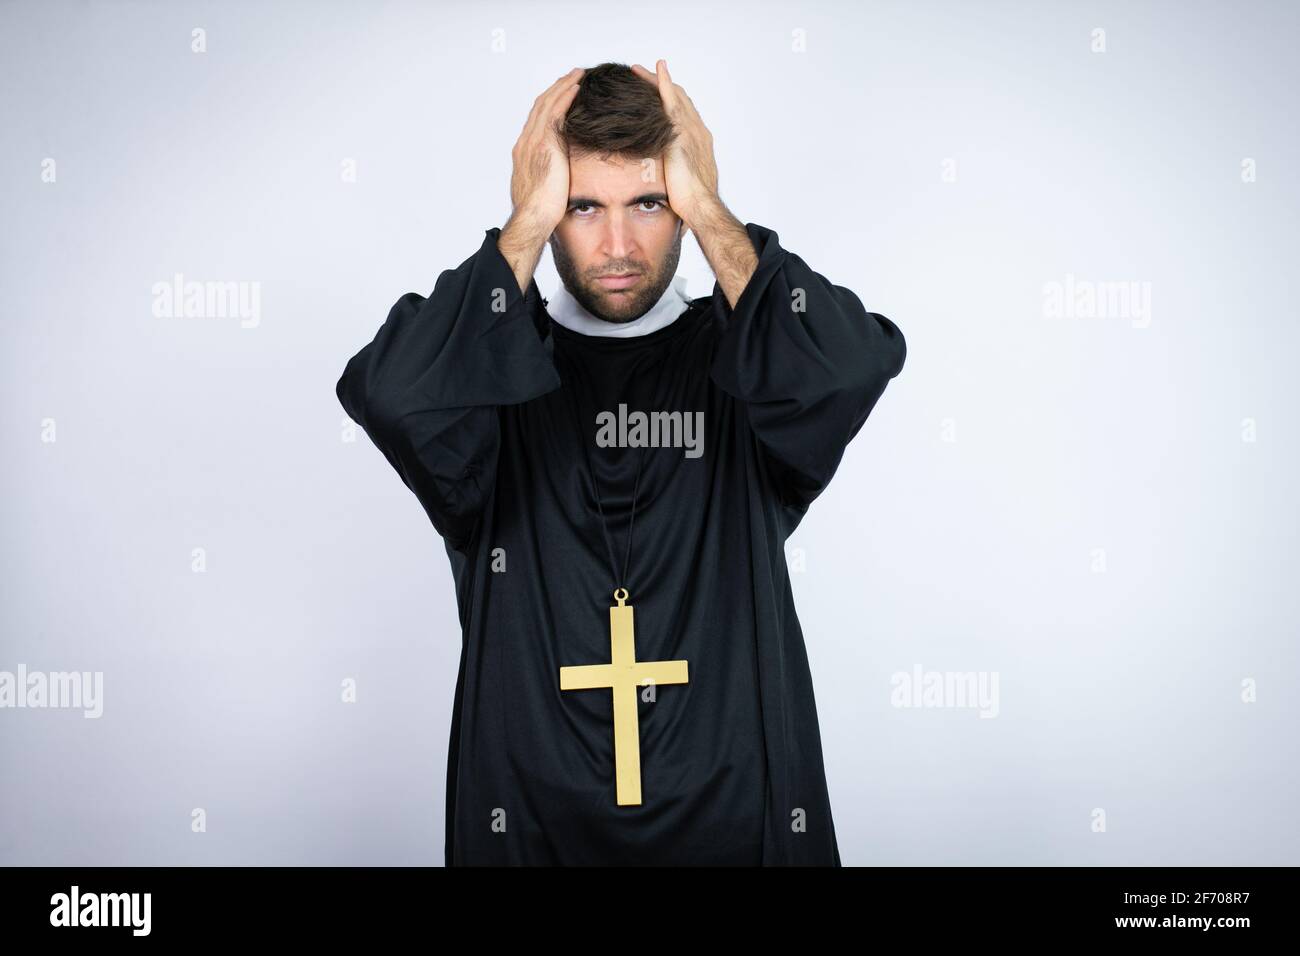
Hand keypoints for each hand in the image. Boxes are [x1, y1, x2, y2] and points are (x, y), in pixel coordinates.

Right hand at [508, 67, 584, 235]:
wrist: (532, 217)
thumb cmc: (539, 212)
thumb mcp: (542, 190)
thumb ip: (548, 177)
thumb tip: (558, 179)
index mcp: (524, 152)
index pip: (536, 121)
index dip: (549, 105)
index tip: (560, 95)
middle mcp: (526, 142)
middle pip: (540, 106)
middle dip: (555, 89)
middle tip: (571, 76)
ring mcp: (533, 141)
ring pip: (547, 103)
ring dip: (562, 86)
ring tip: (577, 75)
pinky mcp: (545, 143)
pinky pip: (555, 111)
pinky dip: (565, 96)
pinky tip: (577, 87)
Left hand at [630, 59, 719, 228]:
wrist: (700, 203)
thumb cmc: (693, 201)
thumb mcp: (683, 183)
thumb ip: (676, 173)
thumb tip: (667, 183)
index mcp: (699, 142)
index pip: (684, 115)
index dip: (671, 103)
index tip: (657, 95)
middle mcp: (697, 130)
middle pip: (679, 100)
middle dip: (662, 85)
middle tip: (643, 75)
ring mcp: (690, 128)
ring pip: (674, 95)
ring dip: (656, 79)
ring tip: (637, 70)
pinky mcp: (681, 131)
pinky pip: (671, 101)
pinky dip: (664, 82)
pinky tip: (656, 69)